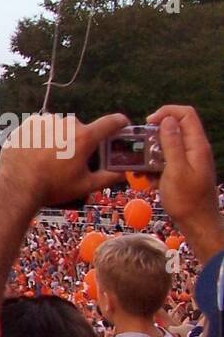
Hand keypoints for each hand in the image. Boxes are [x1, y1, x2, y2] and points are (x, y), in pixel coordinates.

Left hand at [0, 112, 127, 209]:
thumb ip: (108, 177)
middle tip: (68, 160)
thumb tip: (123, 173)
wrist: (16, 187)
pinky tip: (35, 153)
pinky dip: (40, 137)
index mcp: (84, 137)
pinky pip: (40, 127)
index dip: (120, 123)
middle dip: (78, 142)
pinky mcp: (28, 124)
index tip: (121, 125)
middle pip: (80, 129)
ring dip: (57, 138)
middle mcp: (66, 124)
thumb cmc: (52, 188)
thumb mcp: (84, 186)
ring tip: (47, 159)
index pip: (111, 122)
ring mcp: (45, 121)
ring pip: (59, 128)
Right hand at [150, 106, 223, 257]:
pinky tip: (149, 180)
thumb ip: (172, 143)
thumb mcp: (175, 170)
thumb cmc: (186, 199)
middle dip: (154, 136)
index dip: (166, 112)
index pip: (185, 114)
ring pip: (168, 146)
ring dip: (152, 154)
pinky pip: (167, 161)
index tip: (147, 124)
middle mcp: (196, 149)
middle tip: (140, 149)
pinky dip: (155, 167)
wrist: (197, 223)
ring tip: (141, 169)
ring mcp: (190, 160)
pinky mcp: (184, 171)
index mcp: (197, 145)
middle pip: (175, 128)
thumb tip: (167, 119)